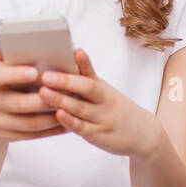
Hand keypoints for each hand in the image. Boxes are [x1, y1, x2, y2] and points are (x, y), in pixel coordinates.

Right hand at [0, 48, 67, 141]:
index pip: (0, 76)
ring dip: (51, 118)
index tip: (36, 71)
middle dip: (43, 100)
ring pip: (28, 123)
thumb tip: (20, 30)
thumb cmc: (5, 77)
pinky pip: (30, 135)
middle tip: (65, 93)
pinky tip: (65, 124)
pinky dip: (49, 131)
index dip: (17, 74)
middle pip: (18, 103)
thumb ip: (12, 49)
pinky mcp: (4, 135)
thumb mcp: (3, 61)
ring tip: (70, 109)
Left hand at [38, 48, 161, 159]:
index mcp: (103, 88)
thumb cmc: (116, 110)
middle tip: (46, 76)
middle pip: (87, 88)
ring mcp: (102, 118)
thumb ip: (86, 85)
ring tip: (43, 92)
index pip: (92, 72)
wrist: (143, 134)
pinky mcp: (98, 135)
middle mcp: (104, 101)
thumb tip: (58, 71)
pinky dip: (70, 121)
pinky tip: (58, 115)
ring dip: (61, 100)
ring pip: (81, 108)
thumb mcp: (105, 94)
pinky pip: (82, 128)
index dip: (84, 62)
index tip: (76, 51)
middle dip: (65, 81)